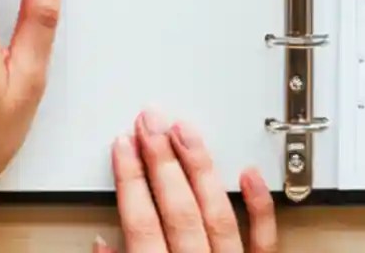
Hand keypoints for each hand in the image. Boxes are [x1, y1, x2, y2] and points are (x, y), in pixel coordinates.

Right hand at [95, 111, 277, 252]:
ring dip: (200, 168)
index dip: (130, 180)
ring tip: (186, 131)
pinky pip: (264, 239)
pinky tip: (249, 172)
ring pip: (216, 213)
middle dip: (161, 161)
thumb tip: (100, 244)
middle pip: (178, 210)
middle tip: (150, 123)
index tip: (122, 145)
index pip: (141, 224)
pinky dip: (258, 204)